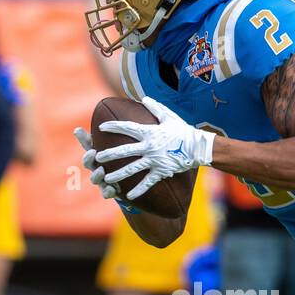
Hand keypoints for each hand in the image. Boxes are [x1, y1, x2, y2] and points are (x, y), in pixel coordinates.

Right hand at [73, 127, 120, 201]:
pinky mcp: (111, 191)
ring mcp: (103, 183)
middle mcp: (97, 172)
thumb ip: (91, 140)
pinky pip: (107, 194)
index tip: (93, 151)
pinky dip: (108, 192)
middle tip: (94, 156)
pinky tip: (113, 189)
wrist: (125, 177)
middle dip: (90, 163)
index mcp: (95, 162)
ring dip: (97, 176)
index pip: (87, 158)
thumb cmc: (110, 159)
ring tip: (102, 171)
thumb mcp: (102, 148)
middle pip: (88, 166)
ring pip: (96, 181)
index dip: (88, 156)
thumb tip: (76, 129)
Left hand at [94, 96, 213, 199]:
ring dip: (118, 174)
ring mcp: (154, 160)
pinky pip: (147, 182)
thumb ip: (156, 107)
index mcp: (149, 132)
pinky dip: (138, 190)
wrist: (198, 147)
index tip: (100, 127)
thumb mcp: (170, 117)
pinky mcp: (161, 171)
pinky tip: (128, 196)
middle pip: (124, 151)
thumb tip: (144, 98)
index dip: (113, 127)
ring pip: (132, 168)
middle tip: (97, 157)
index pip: (127, 128)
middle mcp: (149, 147)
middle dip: (109, 154)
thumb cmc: (183, 130)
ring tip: (107, 178)